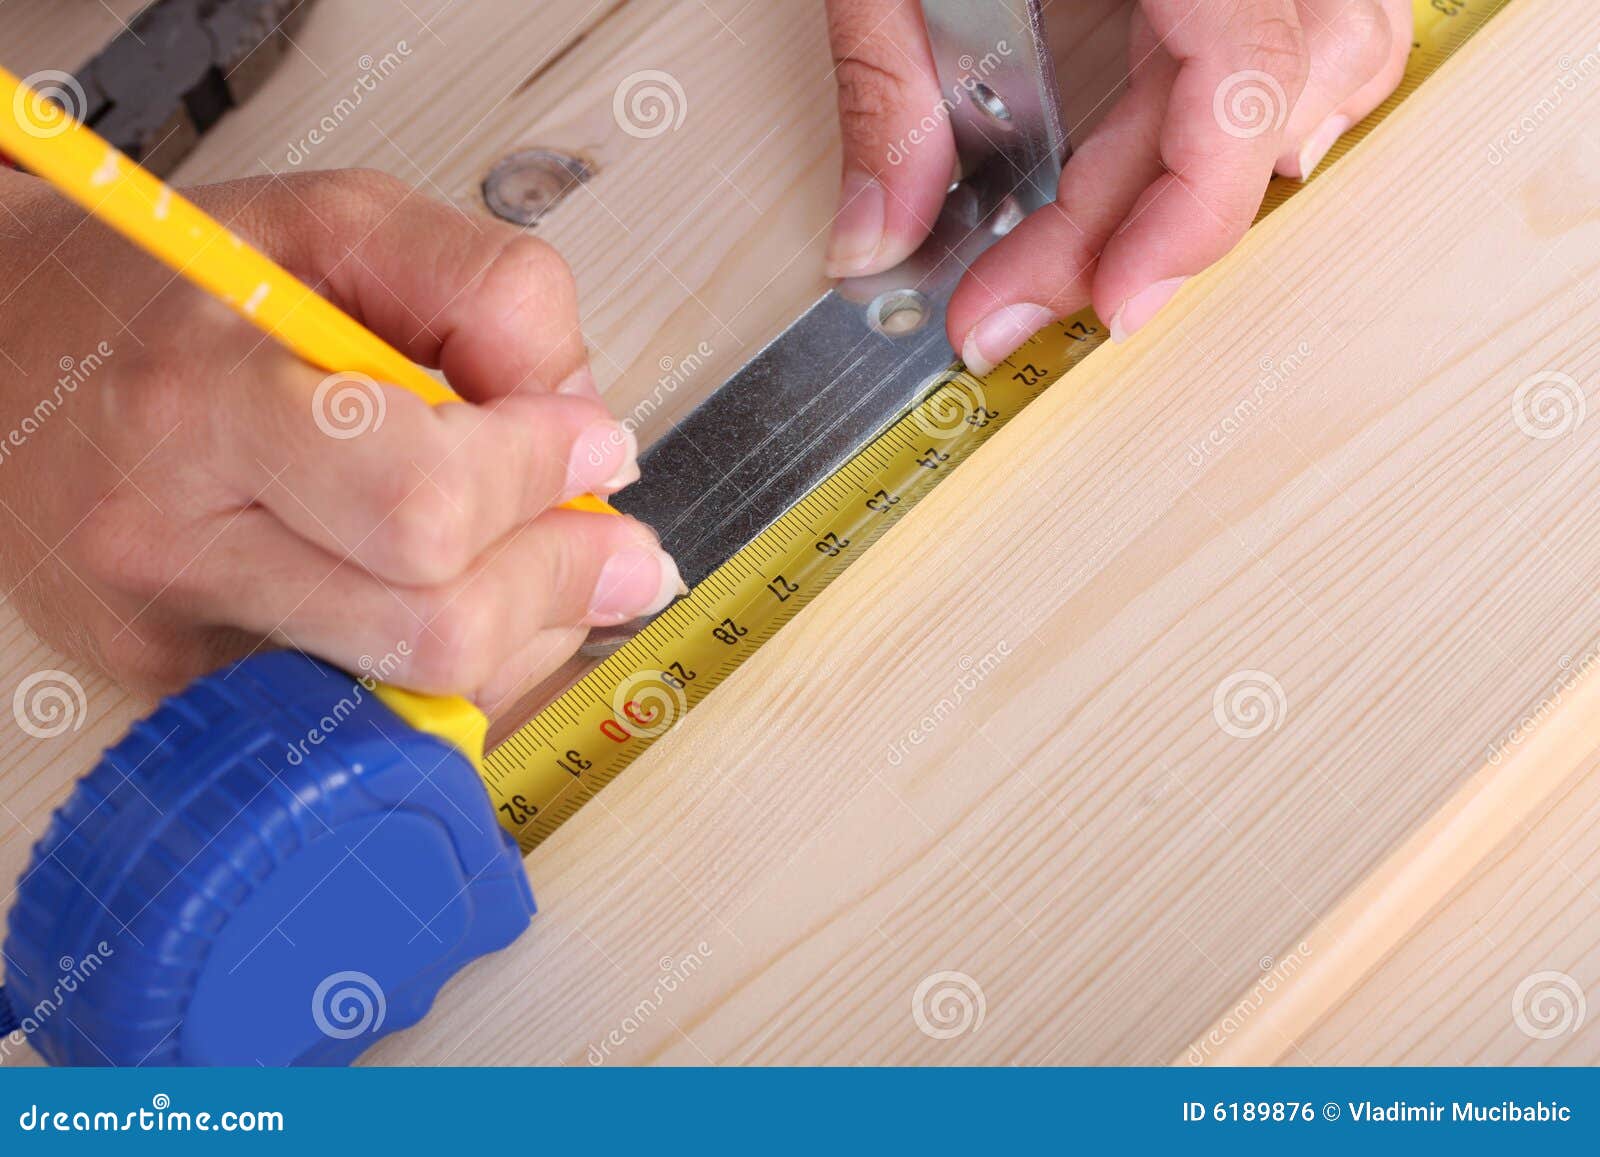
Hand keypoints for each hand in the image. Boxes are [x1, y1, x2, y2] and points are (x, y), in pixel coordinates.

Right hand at [0, 168, 679, 712]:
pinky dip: (465, 661)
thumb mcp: (341, 223)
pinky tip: (453, 585)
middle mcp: (173, 547)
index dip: (541, 477)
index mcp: (198, 405)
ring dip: (529, 624)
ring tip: (520, 539)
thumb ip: (489, 296)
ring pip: (430, 696)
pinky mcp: (195, 699)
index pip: (426, 502)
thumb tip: (587, 436)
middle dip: (559, 574)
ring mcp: (179, 644)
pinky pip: (388, 718)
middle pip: (439, 629)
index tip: (595, 443)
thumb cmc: (176, 291)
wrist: (12, 356)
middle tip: (608, 530)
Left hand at [824, 0, 1410, 366]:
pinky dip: (1266, 91)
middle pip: (1257, 99)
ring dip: (1236, 165)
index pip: (1244, 79)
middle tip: (1020, 298)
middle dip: (1138, 226)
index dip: (1187, 218)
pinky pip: (1315, 8)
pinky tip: (1186, 136)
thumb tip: (877, 232)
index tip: (1106, 304)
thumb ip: (890, 85)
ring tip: (1128, 241)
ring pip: (1333, 51)